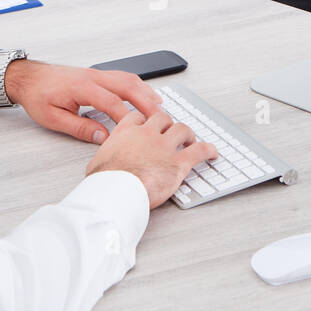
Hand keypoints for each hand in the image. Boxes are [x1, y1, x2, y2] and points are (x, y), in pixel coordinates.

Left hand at [3, 60, 162, 143]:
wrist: (28, 78)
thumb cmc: (38, 95)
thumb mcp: (53, 118)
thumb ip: (79, 128)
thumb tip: (102, 137)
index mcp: (82, 87)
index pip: (112, 102)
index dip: (127, 117)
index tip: (138, 131)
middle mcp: (93, 77)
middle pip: (128, 87)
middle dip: (146, 102)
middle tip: (160, 118)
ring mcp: (96, 74)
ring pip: (128, 79)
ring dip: (145, 92)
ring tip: (160, 107)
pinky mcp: (97, 75)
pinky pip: (123, 77)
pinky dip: (138, 86)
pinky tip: (144, 94)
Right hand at [85, 109, 218, 207]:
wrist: (115, 192)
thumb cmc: (104, 182)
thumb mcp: (97, 163)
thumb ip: (106, 157)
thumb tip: (102, 165)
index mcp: (126, 133)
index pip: (138, 117)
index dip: (145, 120)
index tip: (148, 124)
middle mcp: (146, 134)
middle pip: (162, 118)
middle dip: (168, 124)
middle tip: (171, 131)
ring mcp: (164, 147)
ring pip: (182, 129)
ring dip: (188, 134)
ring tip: (190, 140)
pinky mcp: (178, 163)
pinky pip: (199, 150)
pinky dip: (208, 150)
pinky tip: (212, 153)